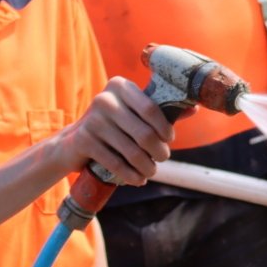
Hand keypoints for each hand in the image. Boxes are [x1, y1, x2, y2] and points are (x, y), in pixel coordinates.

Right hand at [57, 78, 174, 185]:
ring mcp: (92, 121)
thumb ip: (160, 110)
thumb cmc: (112, 126)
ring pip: (131, 151)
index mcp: (120, 87)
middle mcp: (104, 100)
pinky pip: (115, 163)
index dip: (165, 127)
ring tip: (152, 171)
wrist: (72, 143)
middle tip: (163, 158)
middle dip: (159, 151)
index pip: (151, 108)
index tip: (169, 139)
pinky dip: (130, 175)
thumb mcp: (132, 113)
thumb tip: (194, 108)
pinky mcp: (83, 141)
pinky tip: (138, 180)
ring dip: (147, 167)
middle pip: (144, 133)